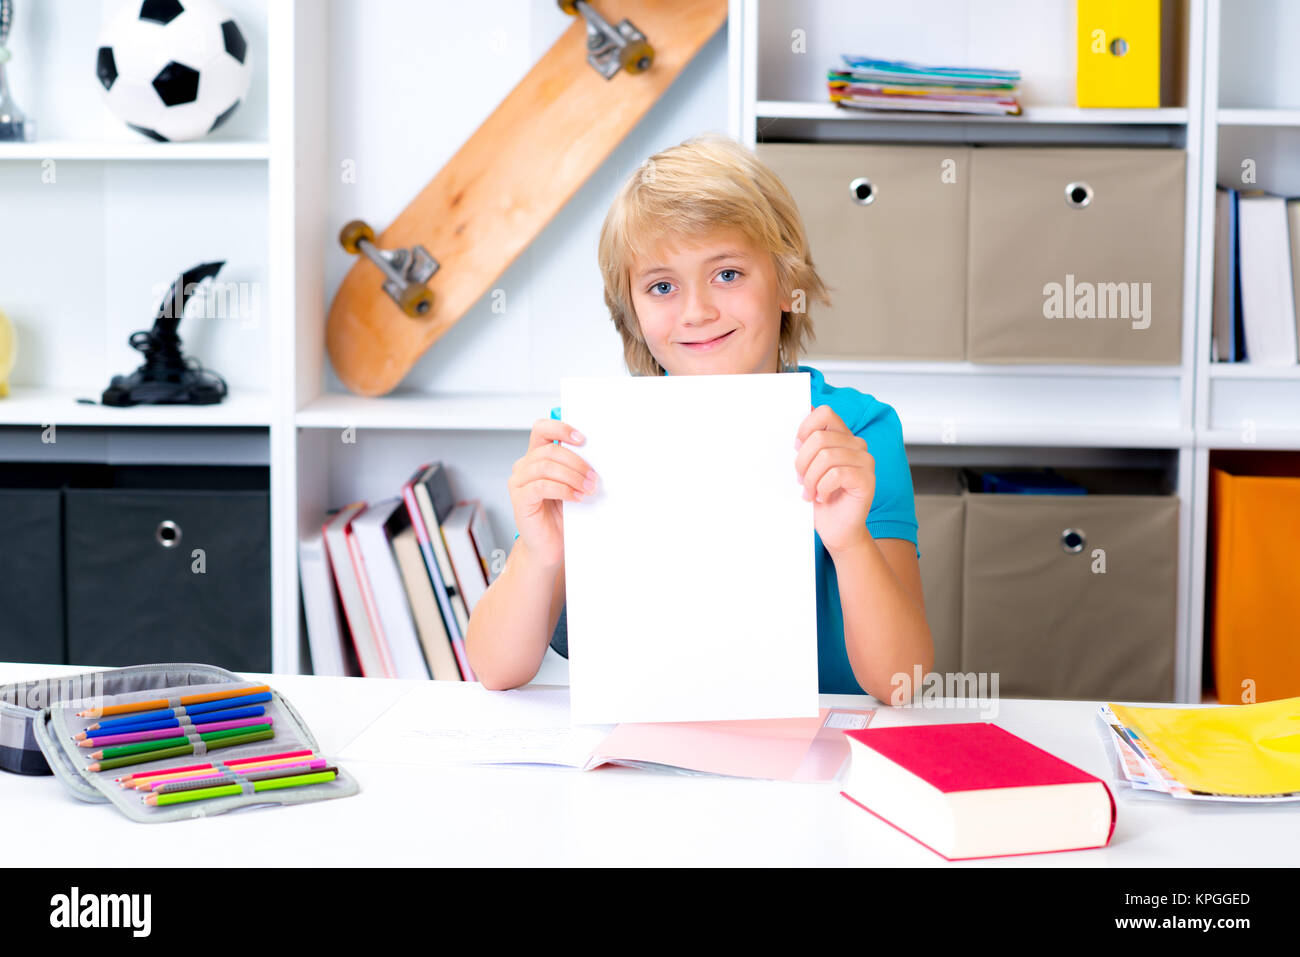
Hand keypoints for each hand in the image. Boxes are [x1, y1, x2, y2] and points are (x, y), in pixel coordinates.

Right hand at [508, 419, 596, 569]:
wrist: (550, 547)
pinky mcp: (519, 499)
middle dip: (576, 462)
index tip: (582, 439)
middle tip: (593, 477)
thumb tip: (598, 455)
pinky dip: (563, 490)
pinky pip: (542, 486)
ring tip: (587, 488)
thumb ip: (576, 468)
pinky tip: (575, 498)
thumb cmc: (562, 517)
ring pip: (546, 466)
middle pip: (549, 450)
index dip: (561, 428)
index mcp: (536, 457)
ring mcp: (519, 483)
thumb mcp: (572, 486)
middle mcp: (524, 467)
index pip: (542, 429)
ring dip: (572, 476)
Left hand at [794, 404, 875, 552]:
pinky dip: (822, 488)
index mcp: (843, 437)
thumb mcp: (808, 467)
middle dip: (802, 462)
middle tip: (801, 480)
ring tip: (810, 492)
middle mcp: (857, 445)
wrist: (837, 529)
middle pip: (820, 438)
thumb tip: (797, 416)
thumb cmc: (822, 498)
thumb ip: (807, 444)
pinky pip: (836, 474)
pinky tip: (823, 497)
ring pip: (826, 456)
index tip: (796, 447)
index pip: (825, 412)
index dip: (805, 428)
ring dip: (811, 478)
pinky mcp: (867, 479)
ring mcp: (865, 461)